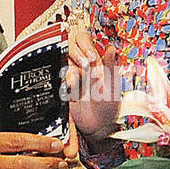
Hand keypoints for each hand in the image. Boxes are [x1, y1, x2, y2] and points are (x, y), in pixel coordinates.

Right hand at [66, 25, 120, 139]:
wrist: (99, 127)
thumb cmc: (109, 106)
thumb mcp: (112, 85)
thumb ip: (110, 66)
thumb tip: (112, 48)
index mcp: (93, 62)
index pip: (82, 41)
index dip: (84, 45)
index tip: (92, 58)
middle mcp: (80, 66)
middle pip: (68, 49)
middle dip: (75, 55)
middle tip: (85, 67)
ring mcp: (70, 78)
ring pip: (62, 64)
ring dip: (70, 72)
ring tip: (76, 84)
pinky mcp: (62, 90)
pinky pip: (57, 81)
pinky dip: (63, 86)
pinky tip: (71, 95)